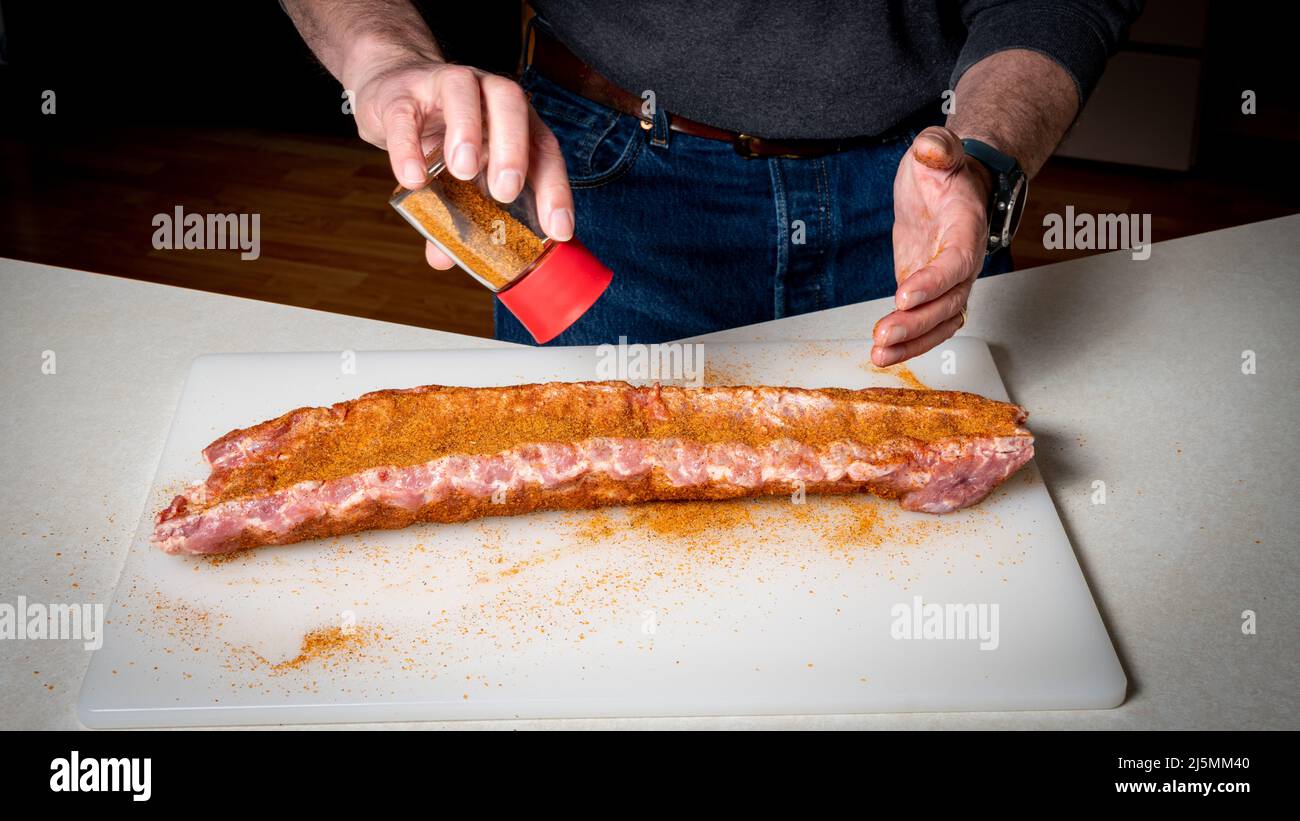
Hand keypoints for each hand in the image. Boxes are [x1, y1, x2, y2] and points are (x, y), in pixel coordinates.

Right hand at [348, 53, 574, 269]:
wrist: (390, 85)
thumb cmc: (439, 131)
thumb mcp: (457, 170)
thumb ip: (455, 211)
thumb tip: (445, 260)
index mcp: (512, 118)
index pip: (543, 147)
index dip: (555, 188)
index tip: (558, 229)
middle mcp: (485, 93)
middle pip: (511, 105)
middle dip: (514, 149)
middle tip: (506, 191)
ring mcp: (443, 86)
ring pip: (463, 92)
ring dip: (467, 132)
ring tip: (462, 171)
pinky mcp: (401, 92)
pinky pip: (405, 115)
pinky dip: (408, 145)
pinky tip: (412, 179)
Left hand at [873, 126, 991, 365]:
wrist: (953, 183)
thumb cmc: (946, 169)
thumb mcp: (939, 149)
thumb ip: (937, 148)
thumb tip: (930, 147)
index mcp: (967, 228)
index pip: (956, 261)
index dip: (934, 281)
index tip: (904, 295)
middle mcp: (963, 261)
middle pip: (950, 302)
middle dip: (917, 322)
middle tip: (884, 334)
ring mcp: (947, 281)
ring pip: (940, 322)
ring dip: (912, 343)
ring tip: (879, 356)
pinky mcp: (929, 291)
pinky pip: (925, 323)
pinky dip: (908, 342)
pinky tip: (883, 354)